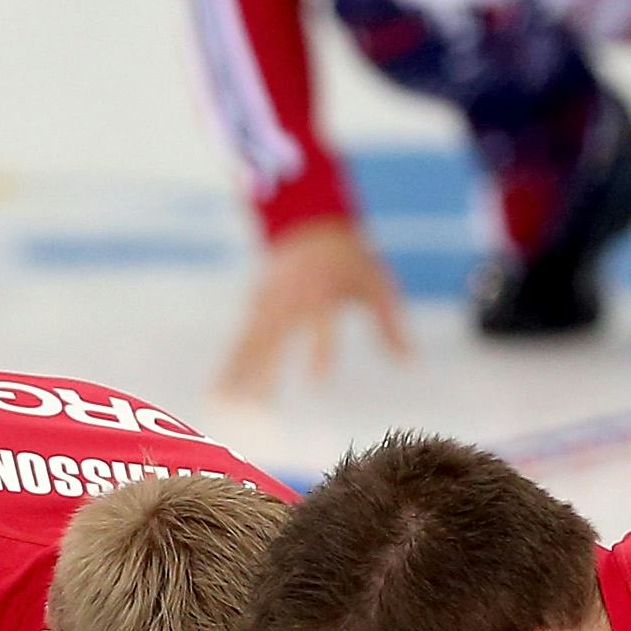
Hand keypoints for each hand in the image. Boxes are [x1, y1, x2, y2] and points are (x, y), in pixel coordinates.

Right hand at [217, 216, 411, 401]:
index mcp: (322, 291)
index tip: (319, 383)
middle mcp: (290, 298)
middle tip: (258, 410)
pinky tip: (219, 391)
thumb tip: (410, 360)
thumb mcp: (376, 283)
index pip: (323, 325)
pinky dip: (230, 364)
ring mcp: (268, 302)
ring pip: (250, 342)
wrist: (310, 220)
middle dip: (264, 375)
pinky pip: (241, 339)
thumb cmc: (350, 258)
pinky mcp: (255, 305)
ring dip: (236, 374)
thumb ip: (389, 323)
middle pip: (276, 340)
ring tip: (224, 407)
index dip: (321, 352)